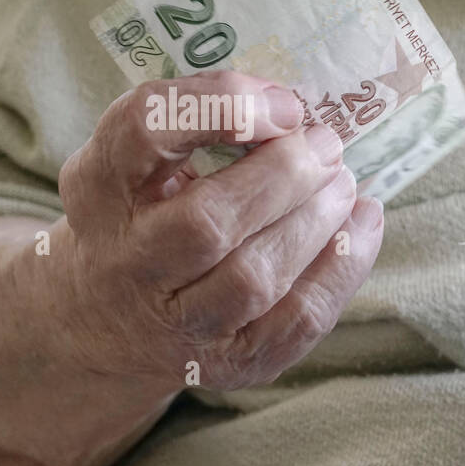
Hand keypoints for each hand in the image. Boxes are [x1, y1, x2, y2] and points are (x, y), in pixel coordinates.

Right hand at [3, 71, 382, 465]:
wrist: (106, 319)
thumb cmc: (144, 214)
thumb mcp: (141, 161)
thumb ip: (200, 125)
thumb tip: (293, 110)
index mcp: (101, 190)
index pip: (143, 135)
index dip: (219, 110)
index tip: (283, 104)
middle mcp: (130, 262)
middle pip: (208, 222)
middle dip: (284, 175)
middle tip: (326, 144)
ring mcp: (177, 323)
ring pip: (254, 277)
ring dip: (316, 222)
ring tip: (343, 182)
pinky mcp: (230, 361)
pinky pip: (298, 319)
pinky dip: (343, 266)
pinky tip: (363, 224)